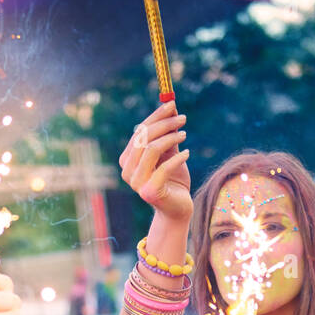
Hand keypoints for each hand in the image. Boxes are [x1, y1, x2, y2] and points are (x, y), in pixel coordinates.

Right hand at [118, 102, 191, 220]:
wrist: (178, 209)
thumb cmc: (174, 180)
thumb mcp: (170, 154)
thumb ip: (167, 134)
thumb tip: (171, 108)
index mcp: (128, 160)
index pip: (139, 131)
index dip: (156, 116)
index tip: (172, 105)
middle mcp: (127, 171)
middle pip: (143, 138)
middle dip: (164, 124)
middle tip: (183, 118)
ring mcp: (136, 183)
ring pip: (151, 150)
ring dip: (170, 138)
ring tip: (184, 135)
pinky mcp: (149, 192)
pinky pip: (163, 168)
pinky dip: (177, 158)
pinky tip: (187, 154)